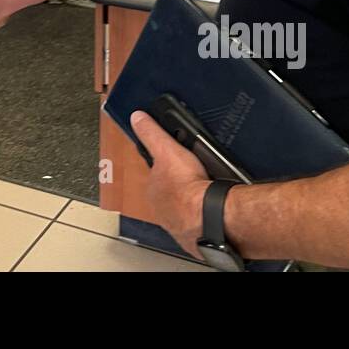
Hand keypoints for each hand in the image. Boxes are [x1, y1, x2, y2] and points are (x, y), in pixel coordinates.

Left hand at [131, 110, 212, 254]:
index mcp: (152, 188)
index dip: (167, 166)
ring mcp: (177, 221)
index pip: (155, 173)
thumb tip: (137, 118)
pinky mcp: (195, 231)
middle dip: (180, 184)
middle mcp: (161, 208)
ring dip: (191, 199)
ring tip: (206, 187)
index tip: (178, 162)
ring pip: (183, 205)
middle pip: (169, 190)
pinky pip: (198, 218)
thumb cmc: (186, 184)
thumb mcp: (166, 148)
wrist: (208, 214)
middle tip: (196, 173)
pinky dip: (203, 212)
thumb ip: (151, 133)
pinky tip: (211, 205)